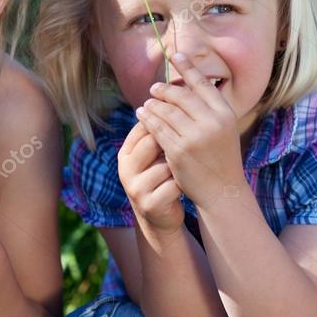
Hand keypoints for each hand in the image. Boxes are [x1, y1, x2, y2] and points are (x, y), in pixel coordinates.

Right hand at [117, 120, 185, 235]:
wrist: (161, 217)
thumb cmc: (162, 178)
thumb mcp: (154, 156)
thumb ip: (158, 133)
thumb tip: (174, 98)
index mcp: (125, 152)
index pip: (145, 125)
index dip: (168, 121)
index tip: (186, 122)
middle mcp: (125, 168)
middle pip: (154, 141)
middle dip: (175, 142)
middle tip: (191, 144)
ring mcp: (135, 188)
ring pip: (167, 164)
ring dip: (182, 165)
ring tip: (188, 168)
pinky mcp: (149, 204)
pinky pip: (174, 185)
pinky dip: (184, 184)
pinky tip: (187, 185)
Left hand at [136, 53, 244, 208]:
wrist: (222, 190)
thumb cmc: (221, 158)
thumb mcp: (224, 129)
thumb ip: (208, 109)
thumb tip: (186, 86)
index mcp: (225, 114)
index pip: (203, 83)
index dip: (188, 67)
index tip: (175, 55)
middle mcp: (212, 123)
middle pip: (181, 95)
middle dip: (164, 89)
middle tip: (154, 88)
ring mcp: (194, 137)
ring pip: (166, 111)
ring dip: (154, 104)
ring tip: (147, 103)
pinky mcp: (178, 151)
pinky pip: (158, 129)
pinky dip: (148, 119)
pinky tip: (142, 115)